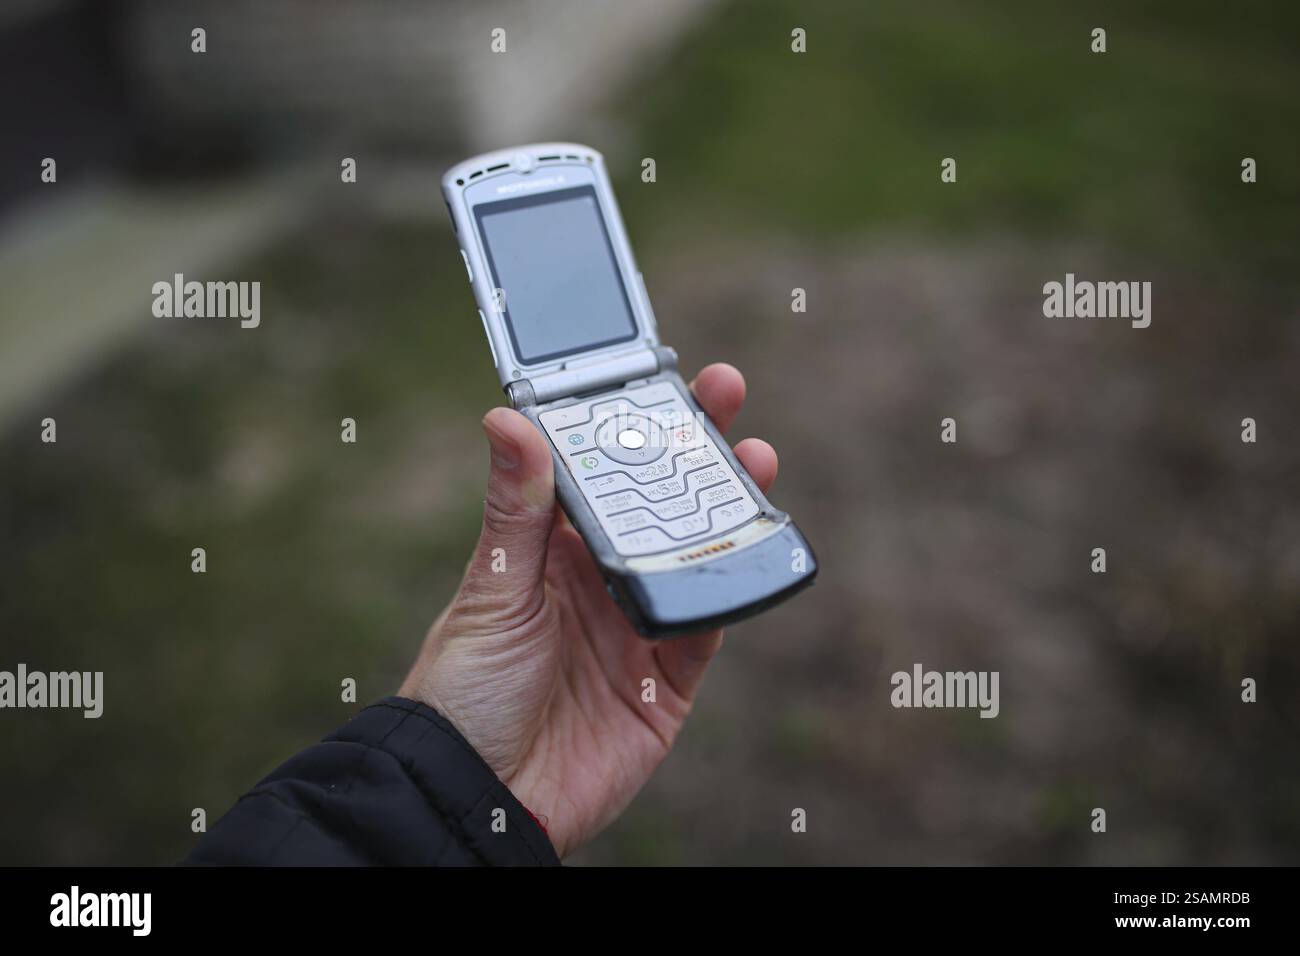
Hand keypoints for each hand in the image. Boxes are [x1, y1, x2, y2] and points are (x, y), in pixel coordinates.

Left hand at [399, 363, 777, 857]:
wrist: (482, 797)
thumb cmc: (464, 690)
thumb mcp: (493, 590)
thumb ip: (515, 511)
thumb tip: (508, 416)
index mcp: (551, 549)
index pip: (601, 470)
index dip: (631, 422)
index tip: (660, 372)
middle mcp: (598, 578)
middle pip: (659, 501)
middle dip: (694, 446)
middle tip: (726, 391)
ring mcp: (635, 626)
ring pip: (694, 553)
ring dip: (728, 506)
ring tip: (755, 458)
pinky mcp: (667, 679)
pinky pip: (708, 624)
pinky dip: (729, 589)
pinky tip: (750, 545)